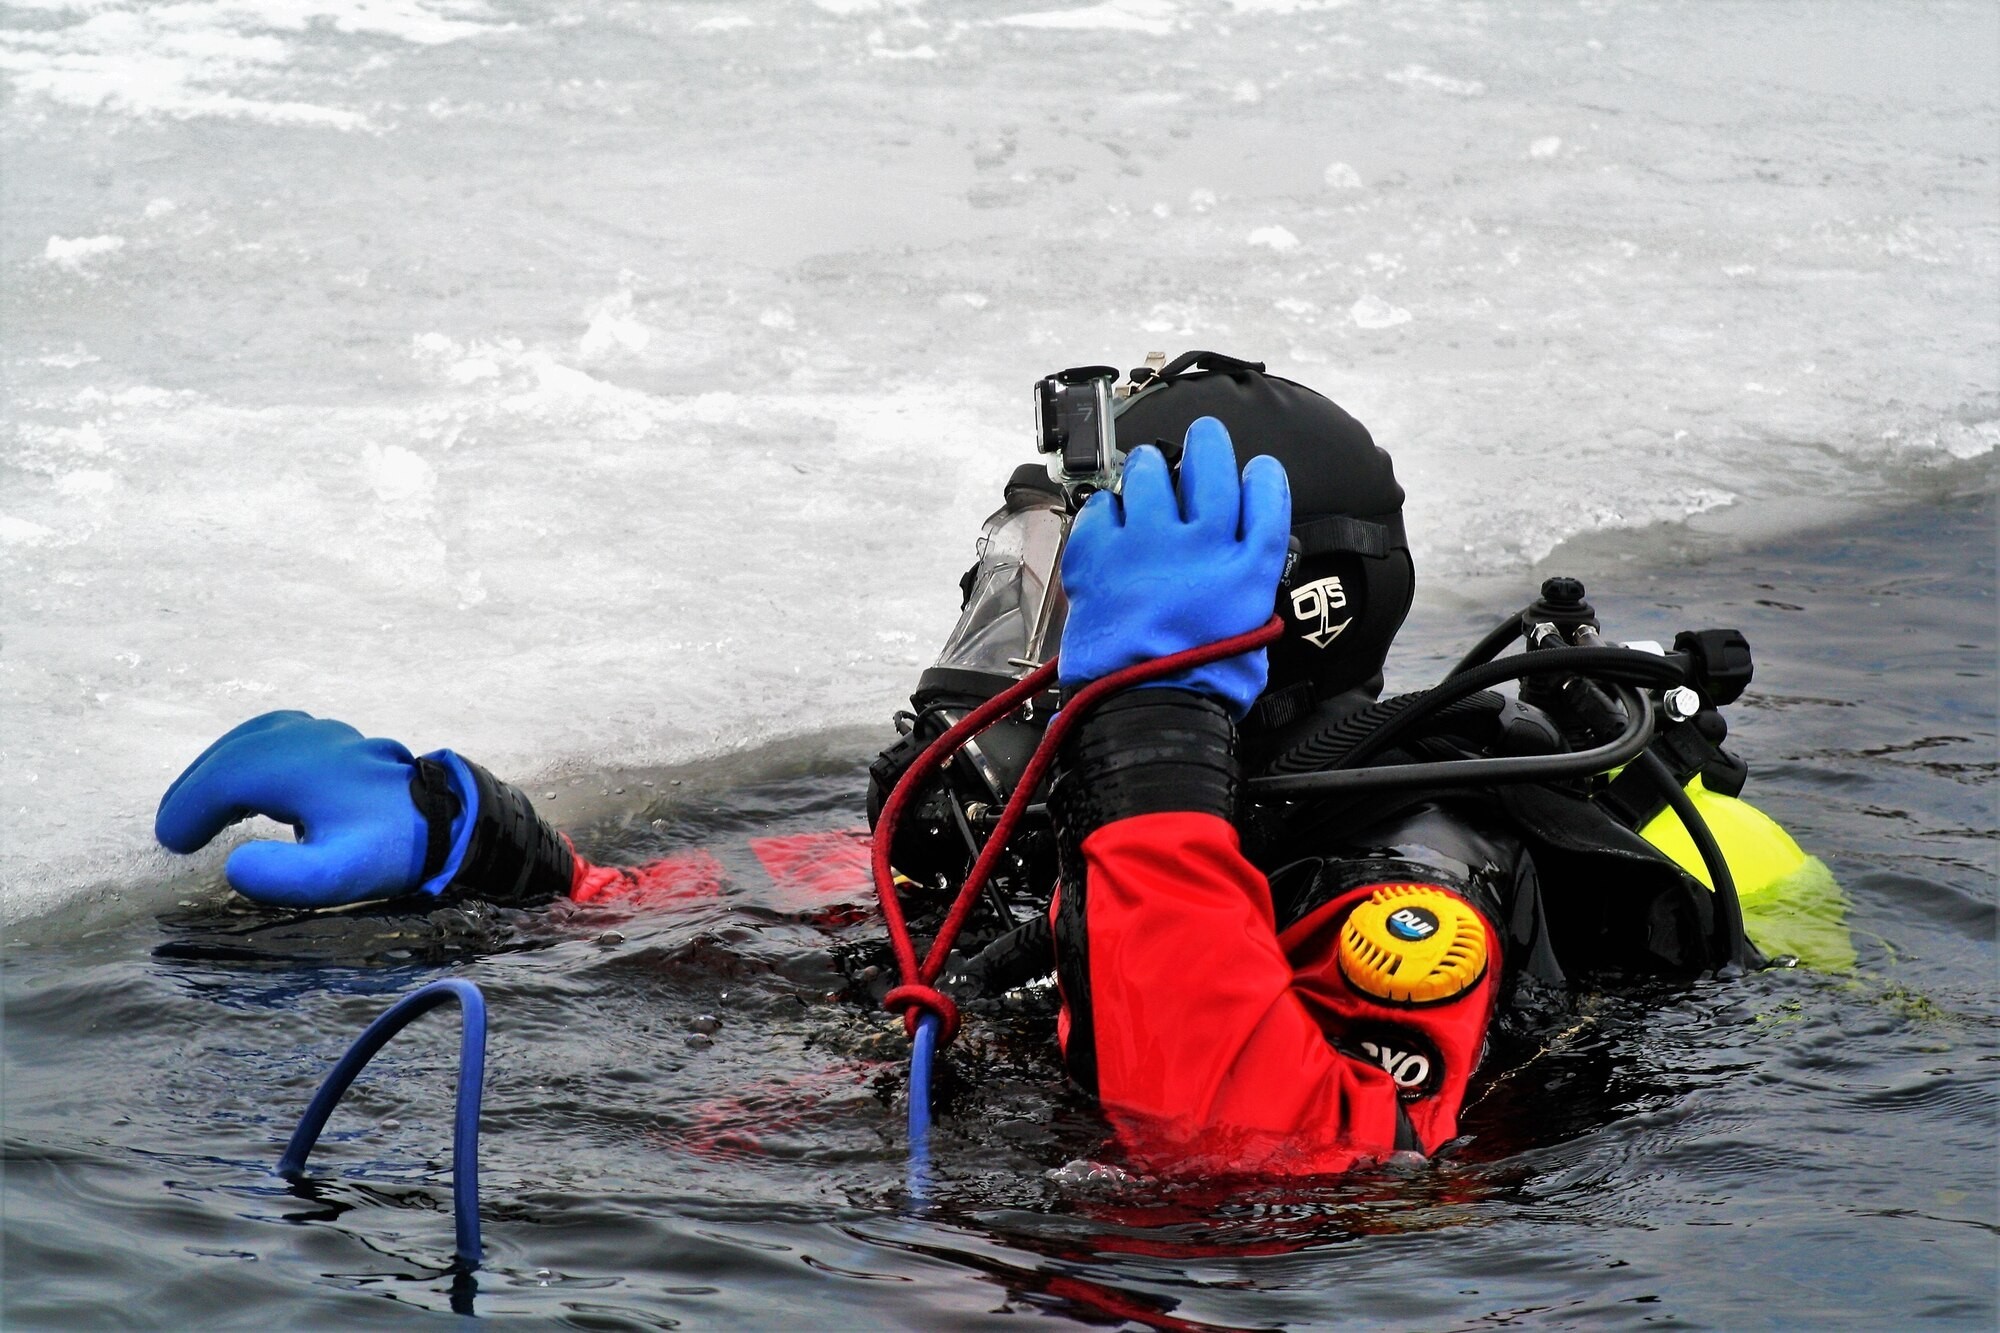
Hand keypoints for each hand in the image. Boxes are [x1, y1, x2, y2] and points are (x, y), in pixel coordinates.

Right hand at [156, 711, 451, 907]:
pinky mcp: (331, 738)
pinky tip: (243, 787)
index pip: (222, 780)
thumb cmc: (390, 847)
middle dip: (194, 790)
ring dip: (216, 772)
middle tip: (173, 831)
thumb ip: (285, 878)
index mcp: (295, 766)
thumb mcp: (340, 875)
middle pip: (229, 756)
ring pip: (248, 742)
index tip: (174, 844)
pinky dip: (244, 758)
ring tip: (196, 811)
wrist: (449, 817)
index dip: (189, 810)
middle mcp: (302, 739)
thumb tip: (233, 865)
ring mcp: (319, 733)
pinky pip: (270, 738)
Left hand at [1058, 416, 1290, 717]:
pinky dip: (1106, 506)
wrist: (1145, 709)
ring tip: (1147, 470)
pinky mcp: (1101, 553)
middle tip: (1203, 437)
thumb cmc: (1201, 686)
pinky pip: (1102, 508)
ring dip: (1149, 467)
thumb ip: (1244, 593)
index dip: (1263, 477)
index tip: (1259, 470)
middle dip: (1208, 443)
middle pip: (1210, 468)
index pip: (1265, 497)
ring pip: (1150, 474)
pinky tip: (1109, 514)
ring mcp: (1147, 543)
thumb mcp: (1251, 637)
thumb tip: (1235, 575)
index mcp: (1246, 568)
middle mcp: (1200, 544)